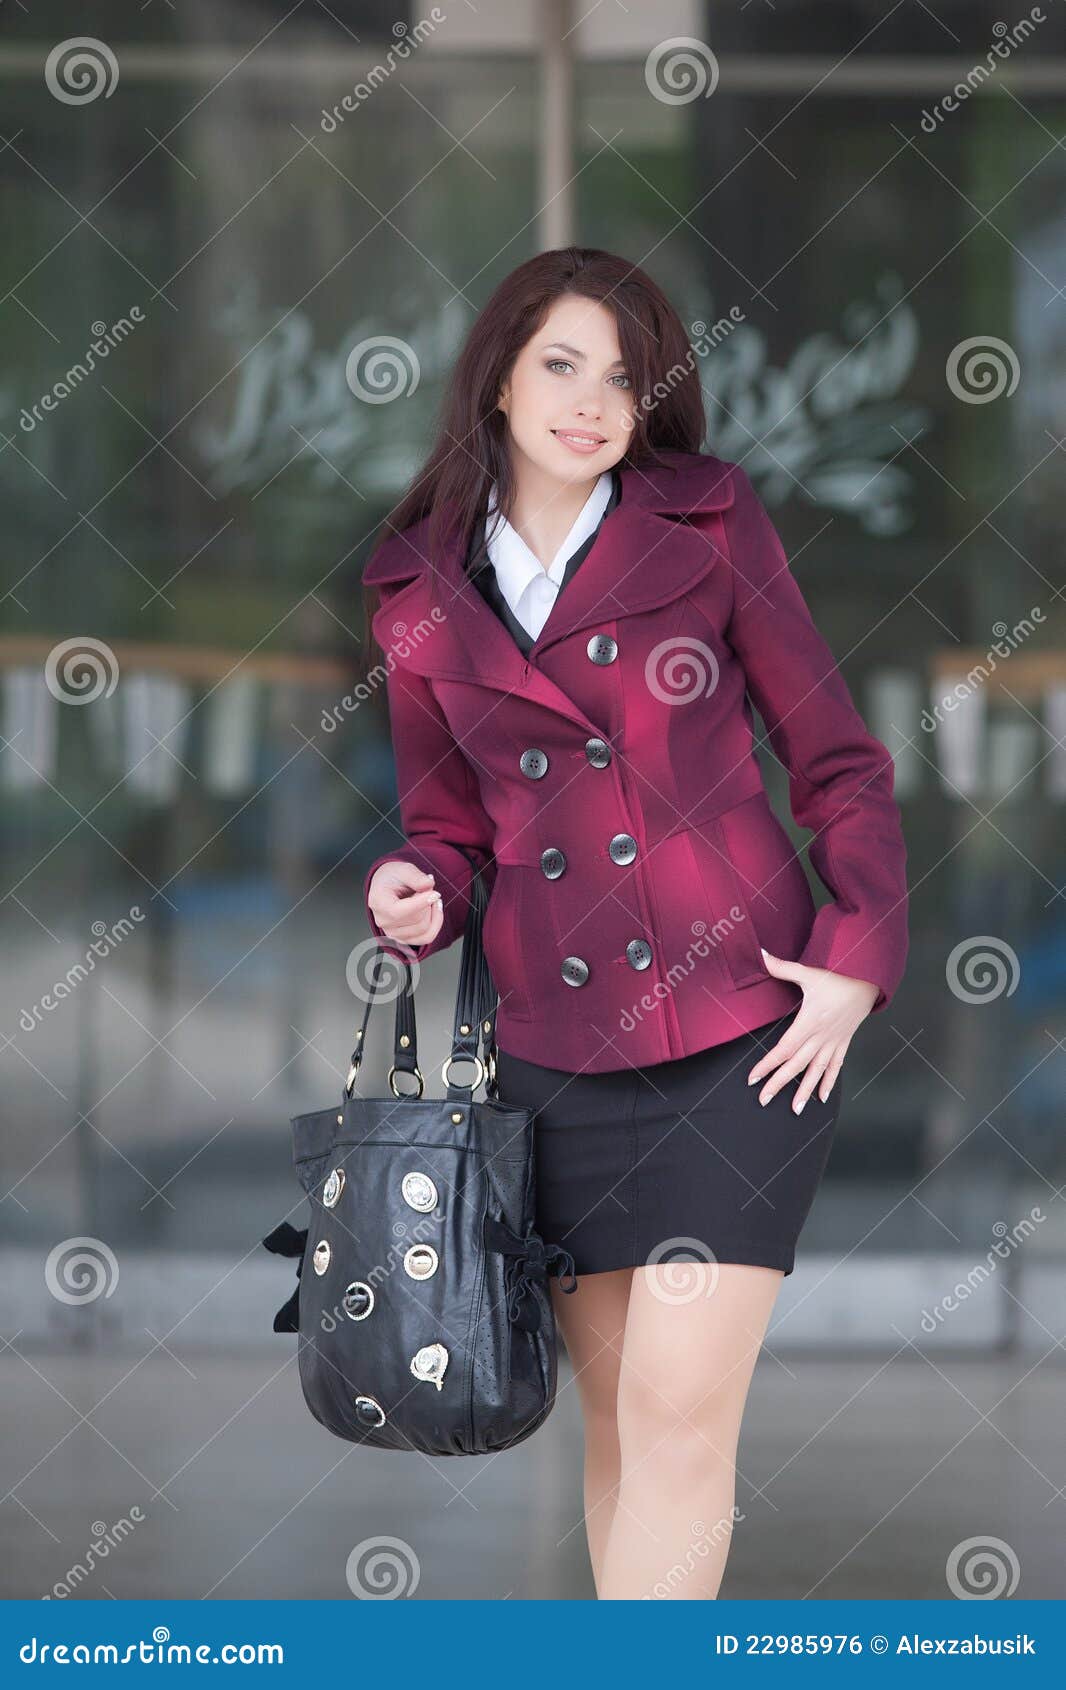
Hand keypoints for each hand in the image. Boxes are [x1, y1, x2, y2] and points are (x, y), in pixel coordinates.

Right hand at [368, 861, 443, 951]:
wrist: (387, 885)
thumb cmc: (392, 877)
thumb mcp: (404, 869)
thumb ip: (416, 876)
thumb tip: (429, 885)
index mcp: (379, 903)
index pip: (399, 912)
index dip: (421, 904)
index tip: (436, 893)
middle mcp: (383, 921)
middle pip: (417, 921)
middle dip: (429, 904)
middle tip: (428, 889)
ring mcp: (393, 933)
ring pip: (424, 931)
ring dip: (434, 914)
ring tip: (431, 899)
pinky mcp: (403, 939)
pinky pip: (426, 938)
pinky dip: (435, 924)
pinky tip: (434, 910)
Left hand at [746, 947, 879, 1114]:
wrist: (869, 978)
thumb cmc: (838, 974)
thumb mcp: (808, 971)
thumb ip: (781, 966)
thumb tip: (760, 954)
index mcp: (810, 1021)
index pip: (784, 1049)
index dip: (767, 1065)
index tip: (753, 1078)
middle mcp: (821, 1036)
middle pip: (797, 1065)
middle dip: (779, 1084)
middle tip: (764, 1100)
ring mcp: (834, 1041)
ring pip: (817, 1071)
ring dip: (805, 1090)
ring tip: (795, 1109)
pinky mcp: (843, 1041)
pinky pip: (836, 1066)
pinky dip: (829, 1082)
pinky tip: (822, 1097)